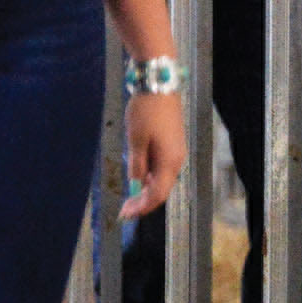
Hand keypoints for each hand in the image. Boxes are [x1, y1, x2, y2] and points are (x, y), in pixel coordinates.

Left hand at [121, 91, 186, 219]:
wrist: (160, 87)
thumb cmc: (146, 112)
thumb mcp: (135, 140)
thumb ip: (136, 164)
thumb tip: (135, 183)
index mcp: (169, 162)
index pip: (157, 194)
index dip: (142, 207)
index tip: (125, 215)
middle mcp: (177, 160)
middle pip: (162, 189)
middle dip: (143, 202)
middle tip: (124, 210)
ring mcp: (176, 152)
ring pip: (162, 179)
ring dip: (146, 190)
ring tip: (128, 197)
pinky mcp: (172, 144)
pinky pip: (162, 168)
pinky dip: (150, 178)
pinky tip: (138, 178)